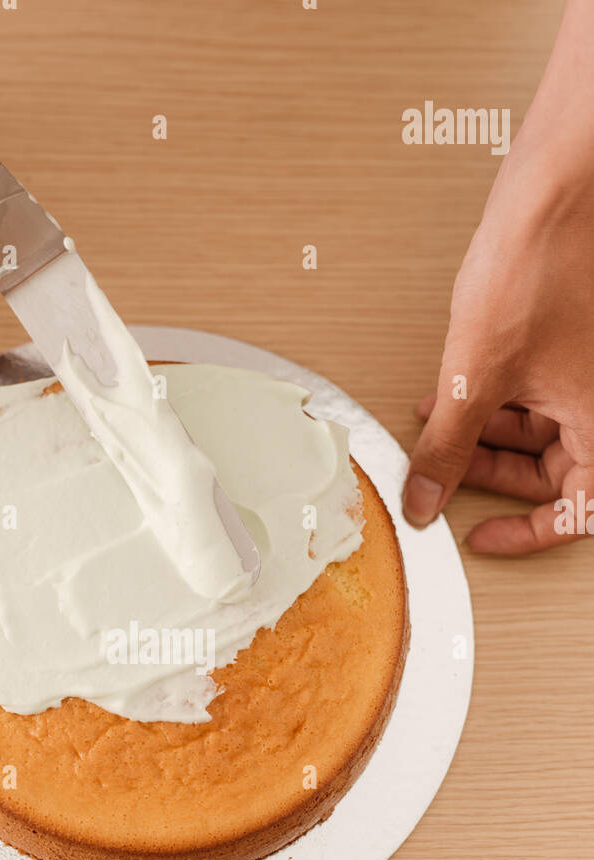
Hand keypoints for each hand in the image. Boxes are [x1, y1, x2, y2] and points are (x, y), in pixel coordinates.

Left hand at [403, 0, 593, 554]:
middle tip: (446, 467)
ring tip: (441, 417)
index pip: (580, 510)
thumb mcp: (476, 374)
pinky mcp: (579, 338)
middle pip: (559, 468)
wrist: (561, 179)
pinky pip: (546, 388)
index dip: (528, 532)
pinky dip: (503, 394)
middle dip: (495, 469)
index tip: (481, 536)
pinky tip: (459, 385)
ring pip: (548, 427)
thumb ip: (450, 449)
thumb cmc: (537, 263)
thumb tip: (425, 502)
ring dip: (492, 429)